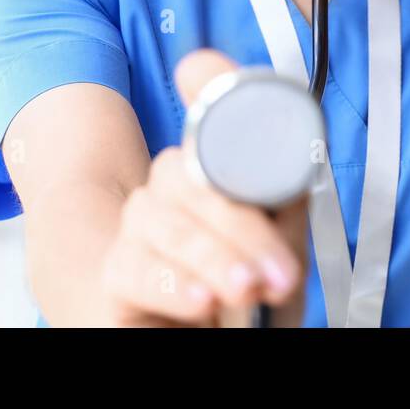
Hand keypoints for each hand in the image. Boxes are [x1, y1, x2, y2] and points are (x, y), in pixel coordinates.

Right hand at [97, 49, 310, 326]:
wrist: (219, 335)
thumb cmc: (252, 287)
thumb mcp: (282, 238)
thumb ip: (283, 196)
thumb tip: (290, 160)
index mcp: (216, 166)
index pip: (207, 109)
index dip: (205, 82)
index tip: (197, 73)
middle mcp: (173, 185)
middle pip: (185, 174)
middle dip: (238, 224)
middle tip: (280, 271)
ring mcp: (141, 226)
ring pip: (160, 219)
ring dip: (212, 257)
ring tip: (248, 289)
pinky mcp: (119, 272)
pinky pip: (133, 267)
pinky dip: (172, 283)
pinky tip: (202, 300)